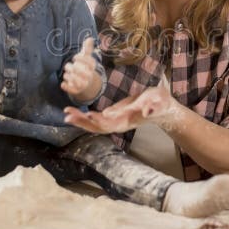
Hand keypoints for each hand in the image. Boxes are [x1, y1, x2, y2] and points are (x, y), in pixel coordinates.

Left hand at [60, 37, 97, 96]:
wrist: (87, 85)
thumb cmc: (85, 68)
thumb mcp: (86, 59)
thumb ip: (87, 49)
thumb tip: (89, 38)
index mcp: (92, 67)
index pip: (88, 61)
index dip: (80, 58)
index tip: (74, 57)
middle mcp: (89, 75)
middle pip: (77, 69)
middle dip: (71, 67)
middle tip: (69, 67)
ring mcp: (83, 84)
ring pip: (72, 78)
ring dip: (67, 75)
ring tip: (68, 74)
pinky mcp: (77, 91)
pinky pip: (69, 88)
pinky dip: (65, 85)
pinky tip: (64, 83)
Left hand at [64, 80, 178, 132]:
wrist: (162, 109)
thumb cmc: (161, 103)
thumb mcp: (160, 101)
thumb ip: (154, 106)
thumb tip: (146, 111)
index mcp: (130, 119)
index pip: (113, 123)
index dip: (101, 120)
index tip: (89, 115)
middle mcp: (121, 124)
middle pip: (99, 127)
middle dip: (83, 122)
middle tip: (68, 115)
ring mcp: (117, 123)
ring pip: (95, 126)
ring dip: (81, 121)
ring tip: (67, 114)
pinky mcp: (114, 118)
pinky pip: (96, 122)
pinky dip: (84, 118)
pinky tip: (74, 113)